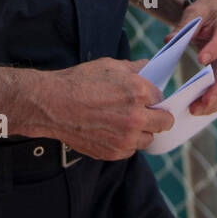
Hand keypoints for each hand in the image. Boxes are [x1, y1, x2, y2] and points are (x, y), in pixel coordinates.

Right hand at [41, 58, 174, 159]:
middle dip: (157, 116)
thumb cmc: (78, 82)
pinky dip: (125, 142)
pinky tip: (110, 130)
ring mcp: (126, 138)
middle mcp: (136, 118)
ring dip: (141, 131)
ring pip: (148, 139)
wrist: (52, 105)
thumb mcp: (109, 65)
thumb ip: (134, 68)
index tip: (145, 98)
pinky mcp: (114, 152)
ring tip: (123, 122)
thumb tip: (148, 68)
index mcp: (139, 92)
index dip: (153, 97)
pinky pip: (130, 150)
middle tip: (145, 112)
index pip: (162, 98)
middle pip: (164, 122)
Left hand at [169, 0, 216, 113]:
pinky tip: (199, 110)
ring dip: (215, 101)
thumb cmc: (206, 13)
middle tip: (201, 102)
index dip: (214, 50)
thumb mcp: (195, 12)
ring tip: (195, 110)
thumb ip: (183, 26)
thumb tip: (169, 40)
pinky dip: (214, 102)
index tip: (201, 60)